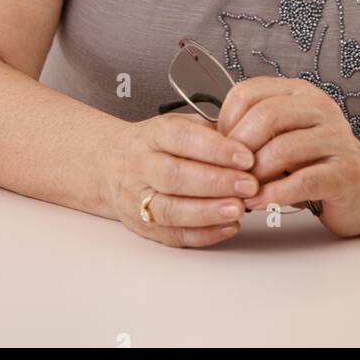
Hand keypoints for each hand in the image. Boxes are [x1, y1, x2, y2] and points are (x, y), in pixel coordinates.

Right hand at [101, 113, 260, 247]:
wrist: (110, 164)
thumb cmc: (158, 145)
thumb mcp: (179, 124)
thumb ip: (210, 132)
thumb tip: (248, 141)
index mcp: (154, 134)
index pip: (183, 138)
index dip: (216, 149)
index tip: (246, 157)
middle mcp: (141, 166)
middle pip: (176, 176)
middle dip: (217, 182)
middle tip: (249, 186)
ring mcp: (138, 199)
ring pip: (171, 209)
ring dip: (209, 212)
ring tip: (240, 209)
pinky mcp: (142, 226)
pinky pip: (172, 235)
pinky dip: (203, 234)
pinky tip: (229, 227)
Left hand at [217, 77, 359, 236]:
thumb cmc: (313, 162)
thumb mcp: (282, 136)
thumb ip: (254, 132)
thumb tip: (209, 141)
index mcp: (298, 92)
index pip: (249, 92)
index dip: (226, 121)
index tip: (218, 149)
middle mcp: (319, 107)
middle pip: (266, 116)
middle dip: (238, 149)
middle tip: (226, 173)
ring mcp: (336, 138)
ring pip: (283, 148)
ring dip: (255, 174)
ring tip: (241, 192)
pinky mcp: (345, 171)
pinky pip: (303, 180)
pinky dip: (274, 194)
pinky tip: (260, 203)